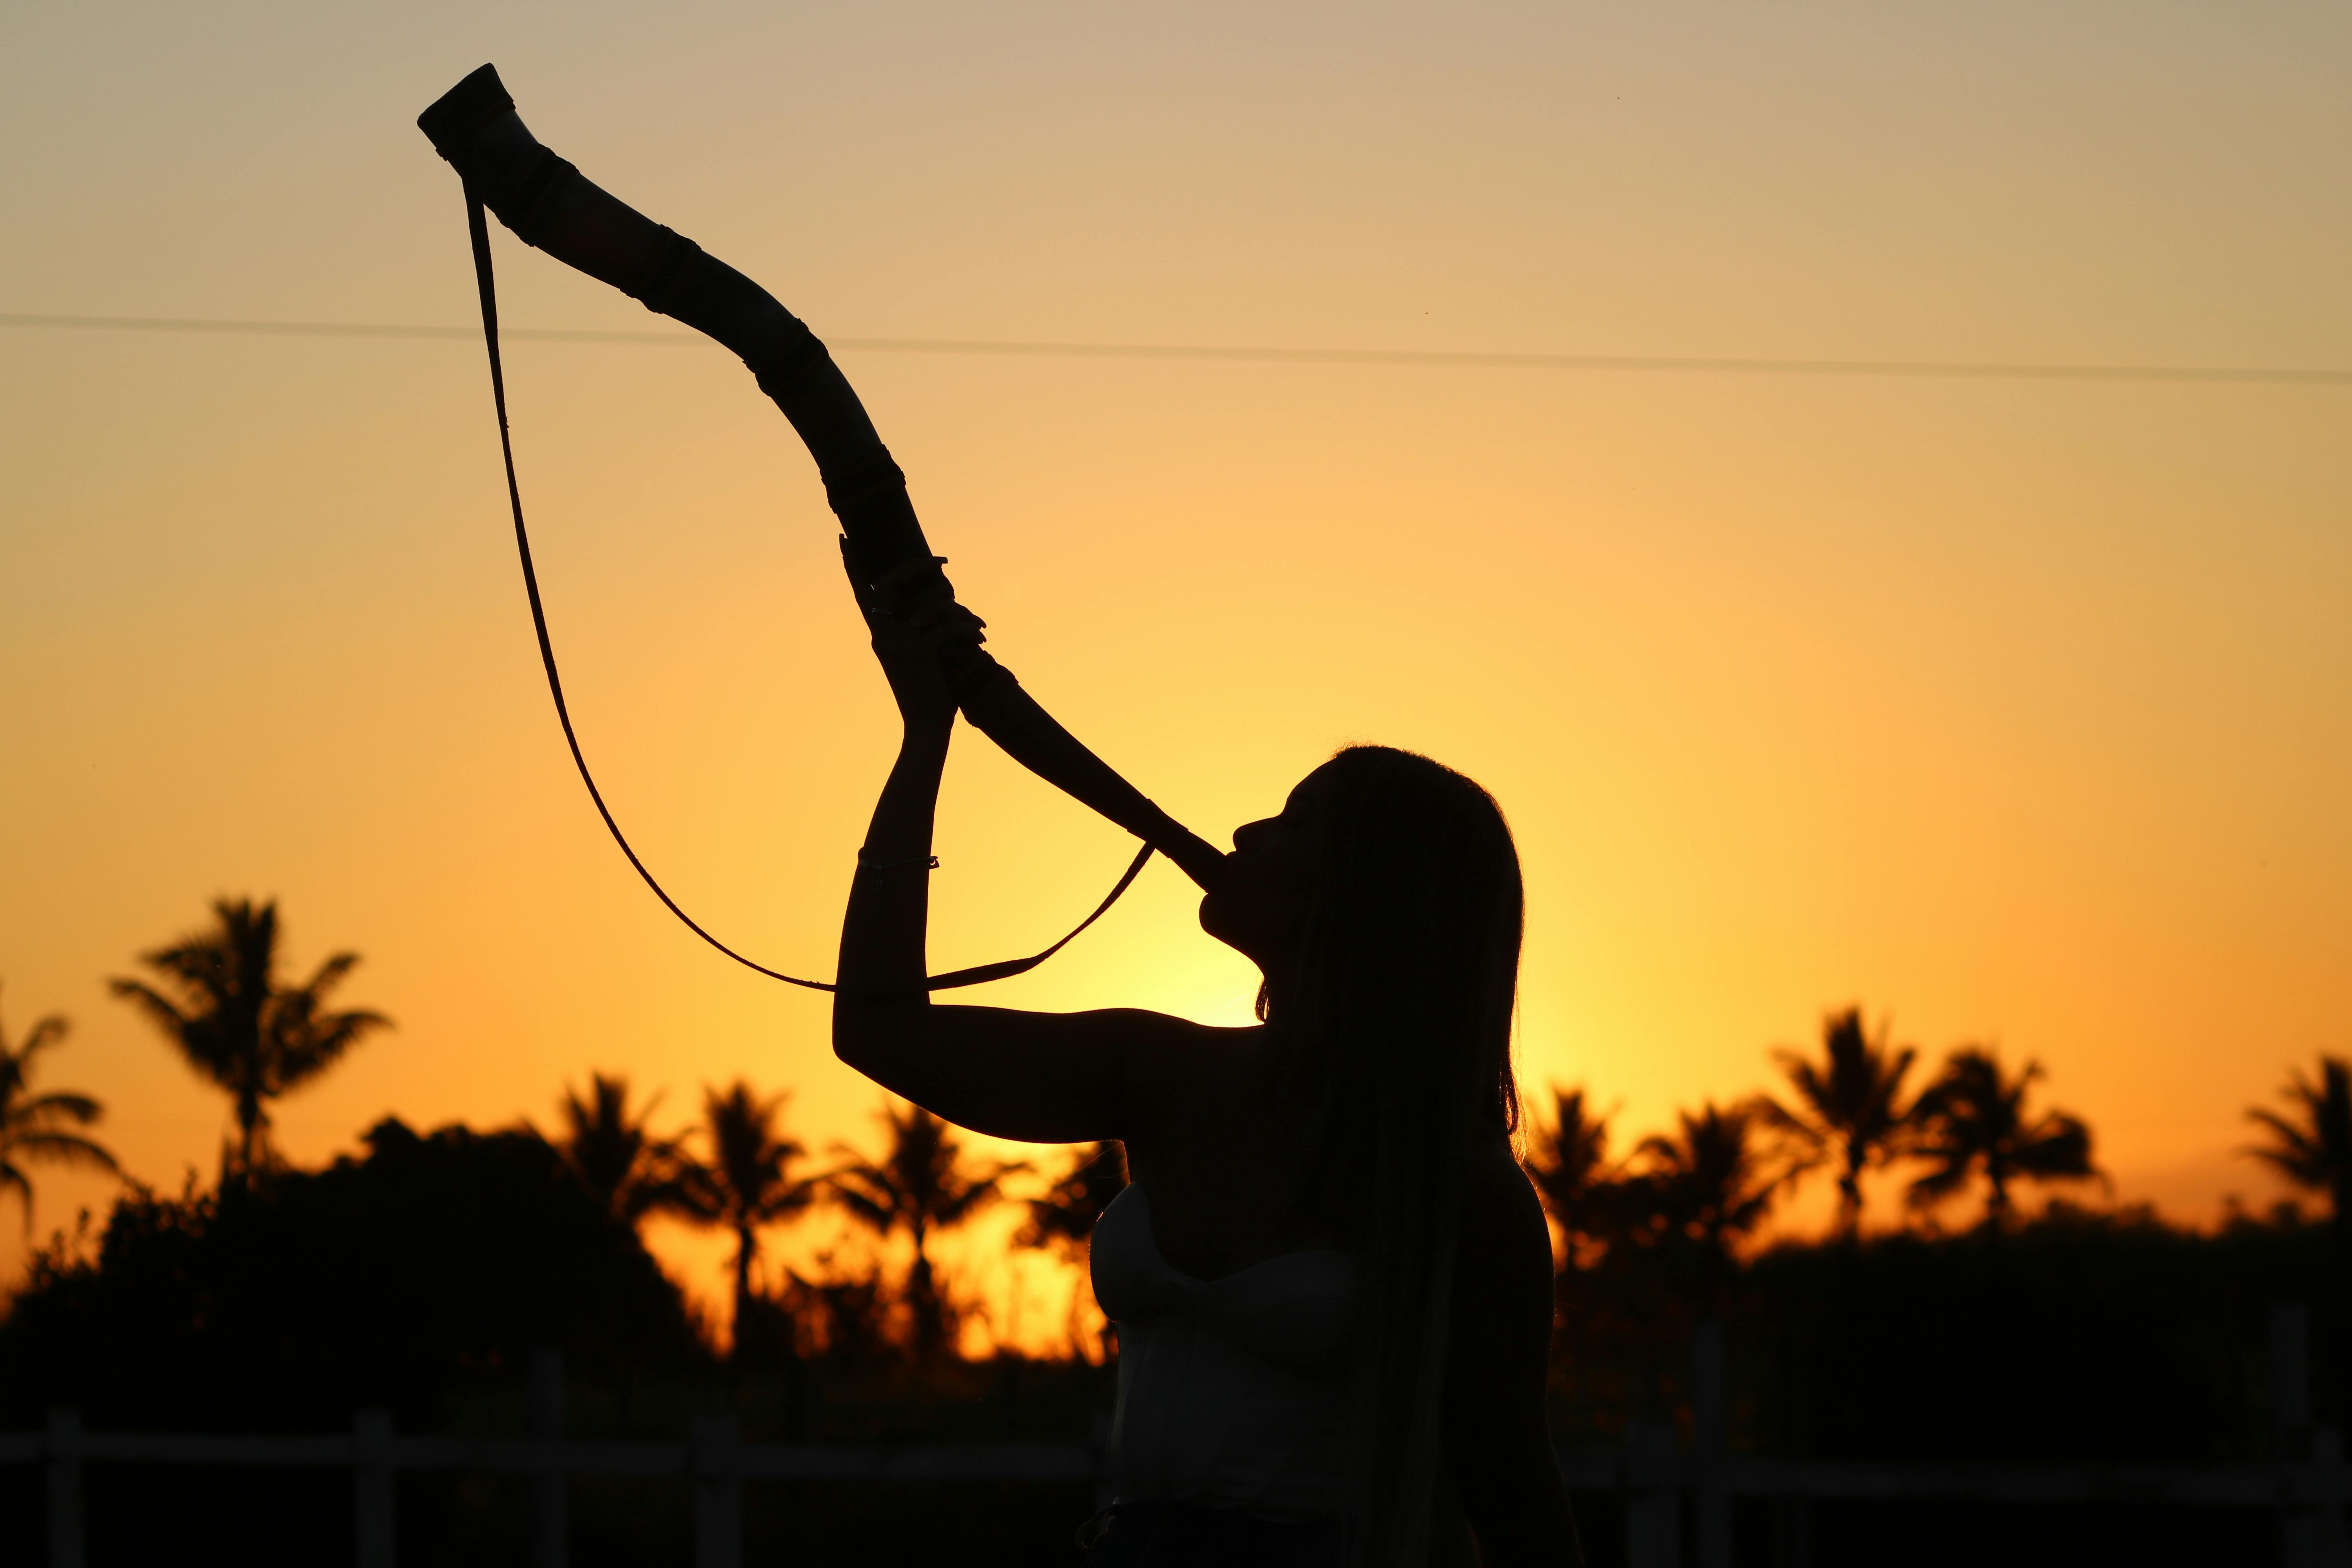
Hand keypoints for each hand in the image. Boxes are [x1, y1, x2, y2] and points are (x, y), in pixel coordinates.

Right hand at [843, 547, 987, 729]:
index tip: (843, 538)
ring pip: (929, 604)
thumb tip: (938, 600)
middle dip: (917, 567)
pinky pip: (947, 625)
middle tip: (942, 560)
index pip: (860, 593)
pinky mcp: (918, 653)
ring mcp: (897, 643)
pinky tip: (980, 638)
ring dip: (960, 609)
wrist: (925, 727)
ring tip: (978, 624)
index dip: (852, 565)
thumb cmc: (927, 694)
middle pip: (889, 583)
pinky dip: (967, 628)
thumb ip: (918, 628)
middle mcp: (882, 636)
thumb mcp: (918, 656)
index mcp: (879, 635)